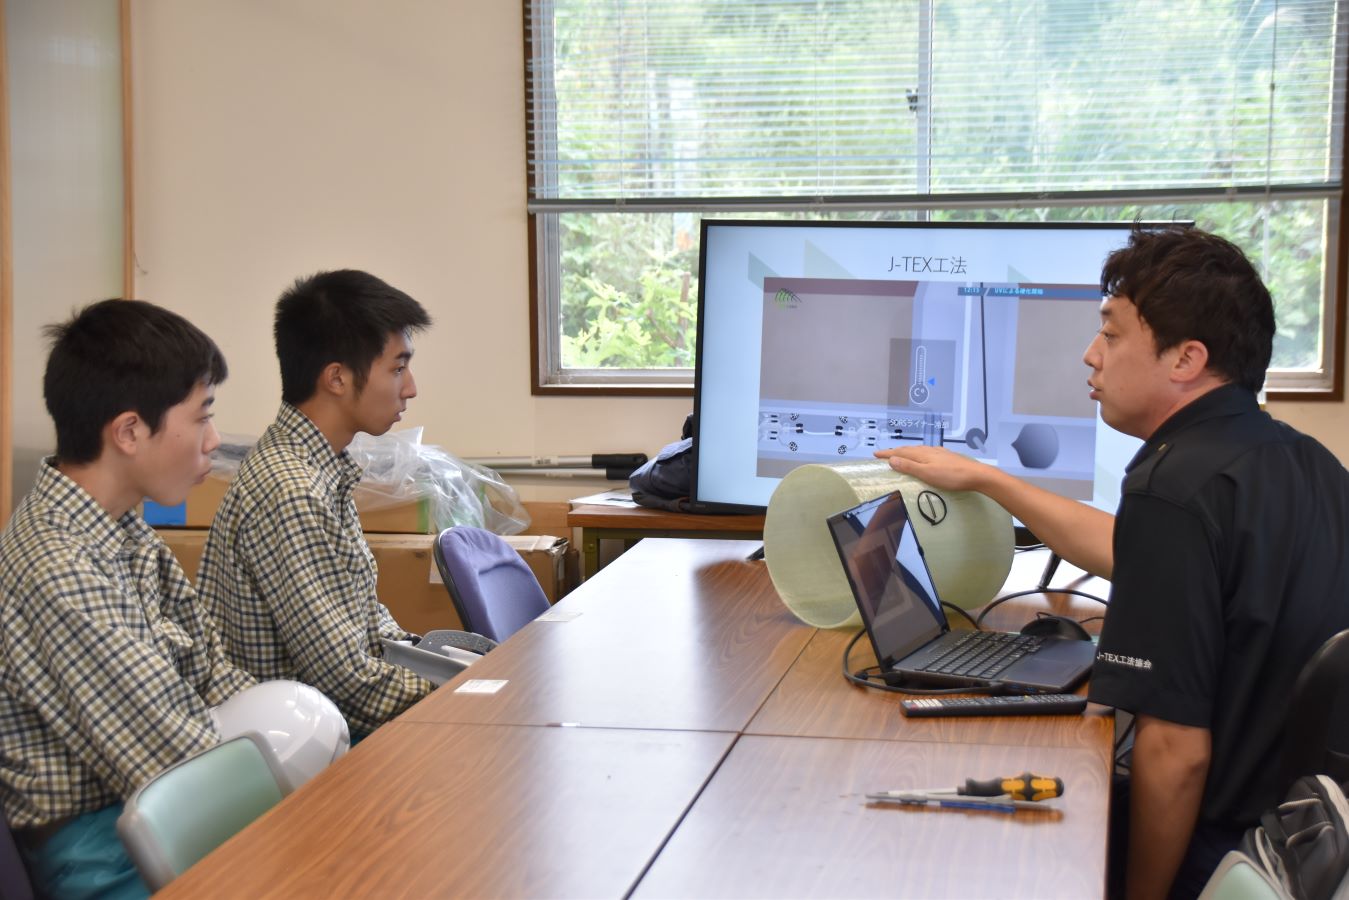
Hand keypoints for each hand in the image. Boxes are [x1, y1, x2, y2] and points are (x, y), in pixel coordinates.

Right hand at [873, 446, 993, 492]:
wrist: (976, 475)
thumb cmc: (951, 476)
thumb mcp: (927, 474)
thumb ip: (909, 466)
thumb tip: (891, 459)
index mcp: (922, 454)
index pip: (900, 452)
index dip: (887, 453)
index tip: (875, 454)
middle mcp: (929, 450)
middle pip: (908, 449)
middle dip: (895, 451)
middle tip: (884, 454)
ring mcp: (939, 453)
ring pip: (918, 450)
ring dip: (907, 452)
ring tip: (900, 455)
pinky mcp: (947, 457)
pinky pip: (927, 452)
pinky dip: (919, 454)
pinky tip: (924, 456)